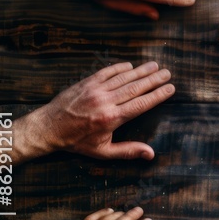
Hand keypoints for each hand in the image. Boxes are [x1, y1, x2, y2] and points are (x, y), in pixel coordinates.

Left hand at [23, 61, 174, 159]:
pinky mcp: (86, 83)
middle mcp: (105, 101)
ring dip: (141, 71)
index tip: (170, 89)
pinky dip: (120, 68)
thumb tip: (151, 154)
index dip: (158, 95)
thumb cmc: (76, 142)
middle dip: (154, 79)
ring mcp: (95, 90)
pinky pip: (107, 72)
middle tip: (167, 73)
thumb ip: (128, 151)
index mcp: (112, 118)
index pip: (141, 104)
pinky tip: (130, 65)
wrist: (48, 128)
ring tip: (154, 65)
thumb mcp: (103, 152)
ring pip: (123, 77)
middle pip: (136, 87)